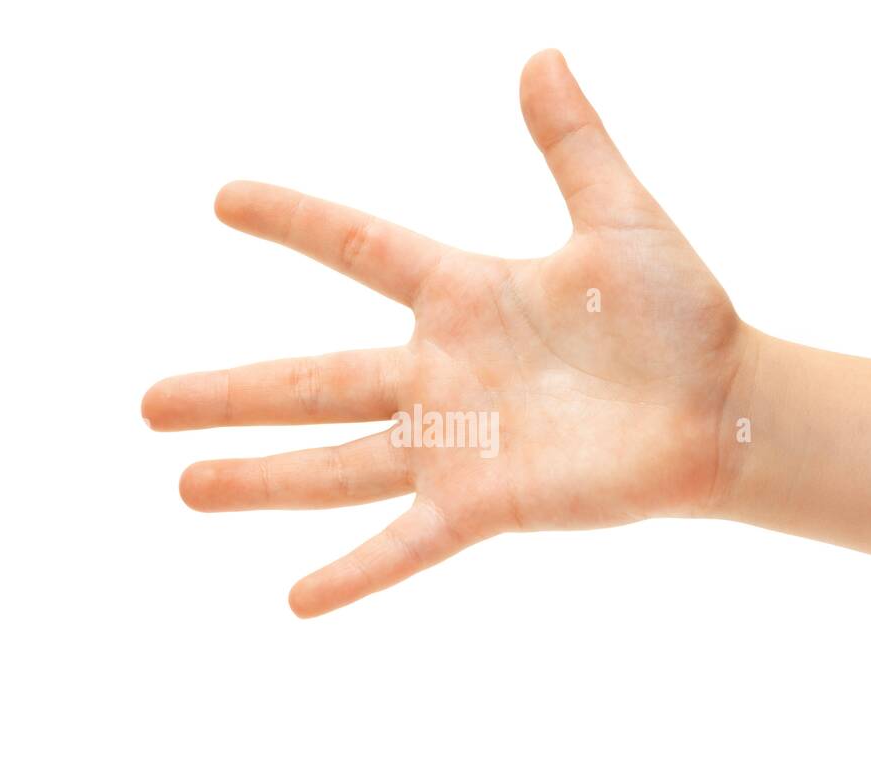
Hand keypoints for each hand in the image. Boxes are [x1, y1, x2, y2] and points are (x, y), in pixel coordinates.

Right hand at [142, 50, 751, 616]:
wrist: (723, 406)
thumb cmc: (678, 314)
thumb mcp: (620, 219)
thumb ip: (574, 145)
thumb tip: (543, 55)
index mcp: (463, 294)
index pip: (359, 248)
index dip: (294, 221)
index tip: (223, 197)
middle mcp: (440, 373)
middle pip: (313, 380)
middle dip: (230, 392)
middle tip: (147, 403)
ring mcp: (457, 443)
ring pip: (337, 464)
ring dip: (262, 478)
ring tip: (185, 486)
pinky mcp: (486, 502)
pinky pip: (408, 539)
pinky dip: (357, 571)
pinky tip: (295, 601)